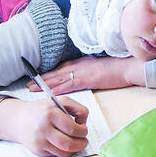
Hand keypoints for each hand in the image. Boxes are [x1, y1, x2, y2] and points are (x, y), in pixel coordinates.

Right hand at [0, 95, 90, 156]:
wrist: (19, 119)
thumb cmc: (43, 110)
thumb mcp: (60, 101)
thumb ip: (77, 109)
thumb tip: (84, 124)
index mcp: (50, 114)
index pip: (72, 129)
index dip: (83, 131)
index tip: (84, 130)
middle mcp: (43, 128)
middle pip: (69, 144)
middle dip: (81, 144)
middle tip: (84, 141)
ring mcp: (39, 141)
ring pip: (64, 152)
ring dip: (74, 149)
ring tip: (77, 143)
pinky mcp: (37, 150)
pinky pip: (56, 155)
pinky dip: (64, 151)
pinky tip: (64, 144)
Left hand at [26, 56, 144, 92]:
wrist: (128, 66)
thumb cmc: (117, 67)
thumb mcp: (99, 65)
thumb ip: (88, 69)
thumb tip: (81, 75)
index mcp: (82, 62)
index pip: (61, 68)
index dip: (48, 73)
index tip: (37, 77)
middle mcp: (79, 65)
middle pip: (56, 73)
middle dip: (41, 79)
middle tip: (28, 84)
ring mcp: (82, 72)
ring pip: (59, 79)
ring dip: (44, 84)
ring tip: (32, 89)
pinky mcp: (87, 80)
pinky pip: (69, 85)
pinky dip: (58, 89)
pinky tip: (49, 94)